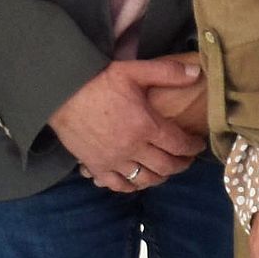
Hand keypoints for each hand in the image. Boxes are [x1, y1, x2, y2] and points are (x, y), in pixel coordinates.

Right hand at [55, 54, 208, 191]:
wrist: (61, 93)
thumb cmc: (98, 81)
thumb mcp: (135, 71)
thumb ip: (168, 73)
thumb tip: (196, 72)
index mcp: (146, 126)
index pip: (179, 145)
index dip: (192, 148)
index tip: (197, 146)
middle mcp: (133, 148)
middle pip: (166, 167)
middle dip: (181, 165)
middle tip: (186, 160)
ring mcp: (114, 160)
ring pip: (145, 180)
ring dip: (160, 178)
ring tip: (165, 170)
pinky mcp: (97, 166)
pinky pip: (119, 185)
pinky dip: (131, 186)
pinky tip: (137, 181)